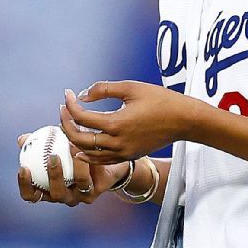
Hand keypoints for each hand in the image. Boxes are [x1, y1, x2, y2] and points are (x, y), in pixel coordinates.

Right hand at [16, 132, 131, 206]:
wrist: (98, 159)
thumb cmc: (67, 153)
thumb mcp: (52, 146)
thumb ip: (37, 144)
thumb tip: (22, 139)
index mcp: (46, 189)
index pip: (31, 195)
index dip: (25, 185)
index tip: (24, 168)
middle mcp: (63, 196)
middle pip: (56, 193)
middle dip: (54, 176)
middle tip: (53, 156)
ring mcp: (81, 196)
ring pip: (80, 184)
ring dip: (77, 166)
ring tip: (74, 146)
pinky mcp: (97, 190)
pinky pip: (94, 176)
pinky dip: (90, 161)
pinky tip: (87, 147)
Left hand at [61, 81, 198, 165]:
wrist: (184, 120)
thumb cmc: (160, 100)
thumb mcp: (131, 87)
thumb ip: (103, 89)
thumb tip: (82, 95)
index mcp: (116, 123)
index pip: (82, 118)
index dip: (70, 105)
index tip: (67, 94)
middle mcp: (117, 142)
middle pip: (79, 139)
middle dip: (66, 124)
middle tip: (63, 110)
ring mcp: (123, 152)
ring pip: (88, 153)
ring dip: (74, 140)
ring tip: (68, 125)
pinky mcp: (129, 156)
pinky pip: (102, 160)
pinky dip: (88, 155)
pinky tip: (79, 148)